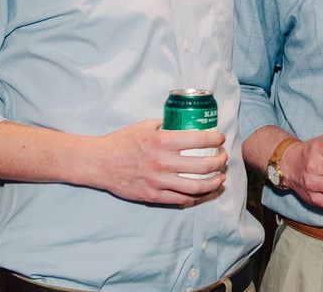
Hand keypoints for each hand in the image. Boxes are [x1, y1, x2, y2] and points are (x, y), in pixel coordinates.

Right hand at [86, 119, 227, 205]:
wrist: (98, 163)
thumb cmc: (121, 141)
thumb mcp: (144, 126)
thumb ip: (165, 125)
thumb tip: (184, 122)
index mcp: (162, 142)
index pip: (199, 140)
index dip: (215, 139)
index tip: (220, 139)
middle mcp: (163, 162)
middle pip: (203, 166)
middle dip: (220, 162)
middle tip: (223, 158)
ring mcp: (158, 182)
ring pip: (196, 186)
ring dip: (214, 182)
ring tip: (220, 178)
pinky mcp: (152, 196)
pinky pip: (180, 199)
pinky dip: (195, 197)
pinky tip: (202, 192)